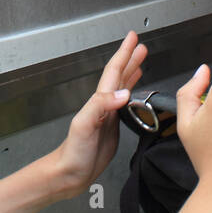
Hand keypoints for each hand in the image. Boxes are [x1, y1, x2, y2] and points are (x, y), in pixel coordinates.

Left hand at [52, 31, 147, 200]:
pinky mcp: (114, 128)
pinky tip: (135, 93)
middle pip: (120, 76)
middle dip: (130, 58)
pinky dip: (132, 94)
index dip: (124, 54)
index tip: (133, 38)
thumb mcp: (84, 125)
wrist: (69, 174)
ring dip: (132, 73)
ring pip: (123, 87)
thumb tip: (124, 92)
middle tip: (141, 45)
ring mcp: (110, 116)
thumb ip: (101, 106)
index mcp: (99, 101)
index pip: (114, 71)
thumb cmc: (73, 152)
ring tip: (142, 61)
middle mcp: (105, 105)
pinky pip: (126, 105)